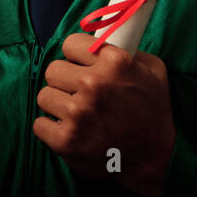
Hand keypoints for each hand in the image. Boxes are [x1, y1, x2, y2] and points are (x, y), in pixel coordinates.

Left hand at [32, 32, 174, 196]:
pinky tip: (70, 130)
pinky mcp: (66, 140)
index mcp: (114, 63)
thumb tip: (101, 35)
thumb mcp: (153, 71)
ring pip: (44, 95)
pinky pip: (39, 124)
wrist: (156, 160)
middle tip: (78, 91)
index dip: (75, 55)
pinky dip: (51, 129)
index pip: (70, 43)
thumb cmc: (154, 113)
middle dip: (65, 80)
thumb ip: (127, 50)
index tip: (80, 64)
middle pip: (53, 69)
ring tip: (76, 113)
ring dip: (58, 104)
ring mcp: (78, 114)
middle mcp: (94, 84)